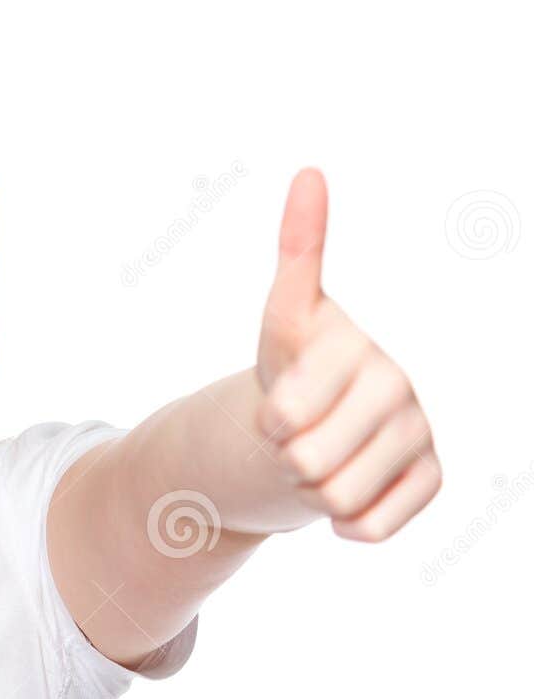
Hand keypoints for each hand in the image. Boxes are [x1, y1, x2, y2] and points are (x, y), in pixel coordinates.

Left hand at [254, 168, 441, 540]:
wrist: (319, 427)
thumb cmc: (294, 370)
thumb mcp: (281, 320)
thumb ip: (296, 253)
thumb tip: (310, 172)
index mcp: (352, 347)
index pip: (285, 407)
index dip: (266, 419)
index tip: (274, 405)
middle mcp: (395, 385)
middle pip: (305, 459)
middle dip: (284, 458)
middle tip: (295, 437)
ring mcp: (418, 431)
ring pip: (332, 497)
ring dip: (310, 491)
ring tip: (320, 457)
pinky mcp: (431, 476)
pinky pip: (369, 526)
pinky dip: (345, 524)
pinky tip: (349, 491)